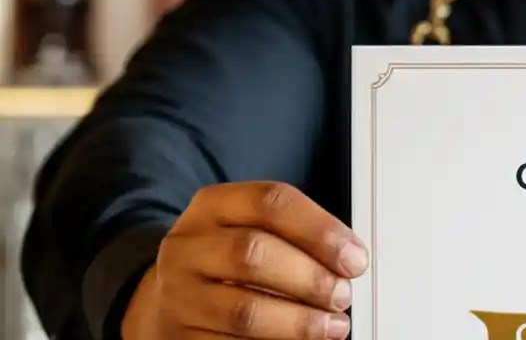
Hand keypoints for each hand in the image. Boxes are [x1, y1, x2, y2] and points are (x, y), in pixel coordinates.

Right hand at [121, 182, 368, 338]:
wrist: (168, 301)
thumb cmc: (226, 262)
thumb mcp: (251, 228)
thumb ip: (296, 236)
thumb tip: (348, 259)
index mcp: (213, 206)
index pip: (272, 202)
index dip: (321, 230)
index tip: (354, 257)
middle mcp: (187, 246)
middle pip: (253, 253)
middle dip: (310, 278)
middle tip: (343, 295)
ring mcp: (178, 294)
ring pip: (244, 309)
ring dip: (299, 321)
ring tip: (332, 326)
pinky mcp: (179, 336)